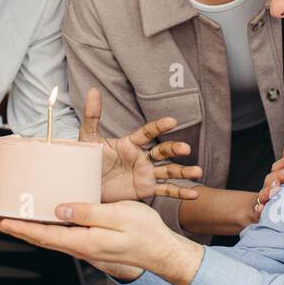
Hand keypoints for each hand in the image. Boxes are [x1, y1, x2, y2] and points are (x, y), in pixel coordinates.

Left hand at [0, 198, 202, 284]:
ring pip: (35, 231)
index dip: (13, 224)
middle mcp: (72, 244)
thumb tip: (59, 208)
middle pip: (27, 233)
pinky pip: (48, 229)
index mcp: (80, 240)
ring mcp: (74, 242)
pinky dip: (28, 221)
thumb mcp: (120, 216)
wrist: (160, 252)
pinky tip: (21, 213)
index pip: (39, 232)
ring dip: (8, 221)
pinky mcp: (79, 236)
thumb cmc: (144, 234)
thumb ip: (89, 213)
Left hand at [79, 88, 202, 202]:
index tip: (172, 121)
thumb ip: (92, 116)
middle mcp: (141, 157)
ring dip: (184, 171)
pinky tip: (194, 194)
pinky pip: (166, 190)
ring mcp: (145, 173)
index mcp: (130, 144)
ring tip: (198, 172)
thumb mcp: (89, 139)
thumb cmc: (88, 161)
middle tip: (186, 149)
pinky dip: (180, 192)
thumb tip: (93, 90)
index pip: (147, 132)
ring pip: (169, 171)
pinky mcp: (146, 189)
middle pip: (162, 151)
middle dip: (175, 149)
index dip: (159, 126)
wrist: (86, 186)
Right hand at [252, 144, 283, 219]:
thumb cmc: (273, 194)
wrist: (254, 211)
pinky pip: (258, 211)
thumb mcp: (279, 179)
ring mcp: (262, 201)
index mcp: (273, 179)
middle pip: (271, 179)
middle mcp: (267, 188)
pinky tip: (260, 208)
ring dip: (270, 191)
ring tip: (277, 188)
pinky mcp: (260, 214)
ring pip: (265, 194)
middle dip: (280, 175)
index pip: (276, 168)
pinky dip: (259, 209)